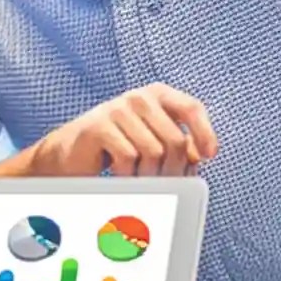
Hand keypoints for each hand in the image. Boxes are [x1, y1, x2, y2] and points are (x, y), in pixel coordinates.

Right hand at [28, 84, 217, 176]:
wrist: (71, 154)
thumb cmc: (117, 149)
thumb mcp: (153, 142)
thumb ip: (178, 145)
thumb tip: (197, 158)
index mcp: (157, 96)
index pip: (191, 108)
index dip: (204, 133)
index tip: (208, 156)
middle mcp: (139, 98)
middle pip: (175, 139)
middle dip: (174, 169)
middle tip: (165, 184)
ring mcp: (117, 109)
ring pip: (154, 152)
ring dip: (149, 176)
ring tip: (138, 180)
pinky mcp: (100, 126)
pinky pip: (128, 157)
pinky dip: (127, 174)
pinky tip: (120, 175)